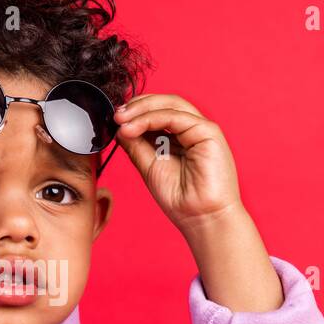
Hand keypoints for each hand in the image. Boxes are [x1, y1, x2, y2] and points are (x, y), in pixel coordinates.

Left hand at [112, 93, 242, 233]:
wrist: (201, 219)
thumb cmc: (181, 200)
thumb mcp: (149, 167)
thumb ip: (137, 145)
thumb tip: (121, 127)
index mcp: (180, 137)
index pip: (157, 113)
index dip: (136, 111)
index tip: (114, 119)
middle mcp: (192, 130)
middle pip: (164, 103)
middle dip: (137, 106)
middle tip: (116, 115)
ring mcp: (202, 129)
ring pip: (171, 104)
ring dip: (142, 109)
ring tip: (121, 120)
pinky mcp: (209, 133)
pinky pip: (177, 117)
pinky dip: (152, 118)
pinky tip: (133, 128)